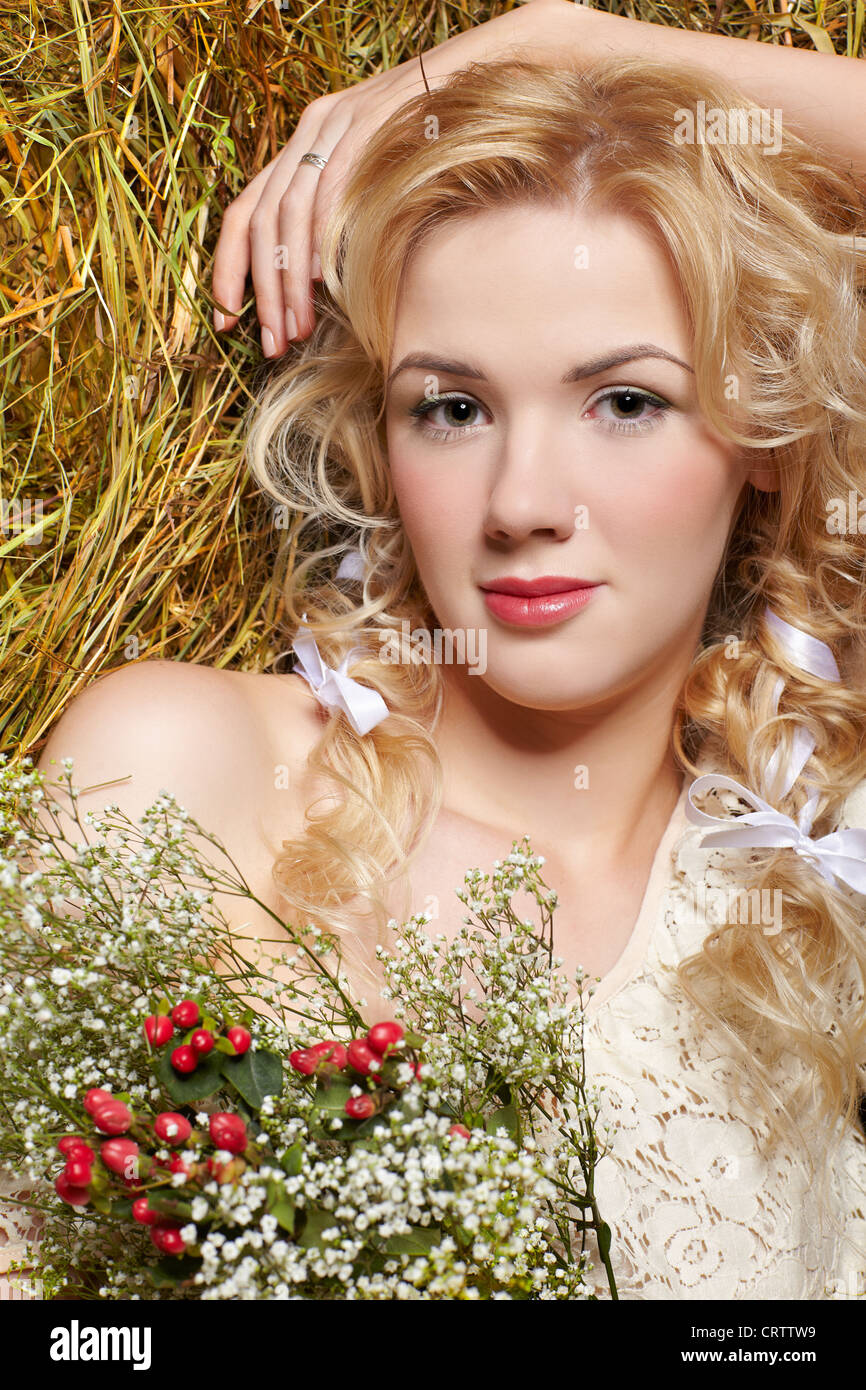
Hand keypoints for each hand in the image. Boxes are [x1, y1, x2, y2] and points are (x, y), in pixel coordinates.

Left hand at [211, 0, 561, 356]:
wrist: (476, 78)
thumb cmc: (432, 142)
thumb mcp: (372, 178)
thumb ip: (341, 216)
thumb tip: (317, 284)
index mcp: (300, 146)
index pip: (244, 212)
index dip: (227, 268)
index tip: (222, 319)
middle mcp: (308, 132)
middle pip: (263, 222)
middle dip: (264, 292)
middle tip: (273, 342)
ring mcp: (336, 125)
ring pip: (290, 213)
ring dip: (291, 280)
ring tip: (299, 328)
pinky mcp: (366, 123)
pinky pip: (333, 187)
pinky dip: (323, 236)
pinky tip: (323, 281)